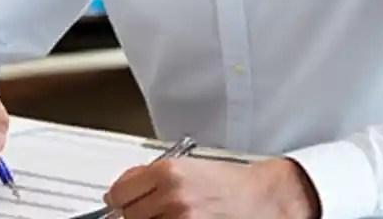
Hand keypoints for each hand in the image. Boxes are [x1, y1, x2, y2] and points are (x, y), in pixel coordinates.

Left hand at [103, 156, 320, 218]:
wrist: (264, 200)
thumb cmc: (232, 184)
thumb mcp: (187, 167)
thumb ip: (150, 177)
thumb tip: (120, 190)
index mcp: (168, 174)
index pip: (118, 193)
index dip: (119, 199)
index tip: (120, 202)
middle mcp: (173, 198)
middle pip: (128, 216)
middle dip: (137, 214)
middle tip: (154, 211)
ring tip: (171, 216)